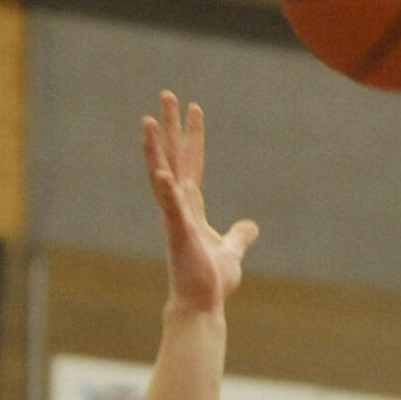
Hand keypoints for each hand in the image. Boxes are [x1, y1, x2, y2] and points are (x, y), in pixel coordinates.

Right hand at [146, 93, 258, 315]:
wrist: (201, 305)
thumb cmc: (210, 281)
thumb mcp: (231, 251)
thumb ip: (239, 236)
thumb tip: (251, 227)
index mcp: (192, 207)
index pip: (192, 163)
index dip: (193, 136)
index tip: (194, 108)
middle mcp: (180, 206)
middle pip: (174, 158)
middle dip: (171, 127)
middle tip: (167, 94)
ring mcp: (176, 218)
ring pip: (163, 175)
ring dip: (156, 149)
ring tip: (150, 120)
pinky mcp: (179, 234)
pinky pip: (171, 208)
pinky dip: (165, 190)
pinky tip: (162, 171)